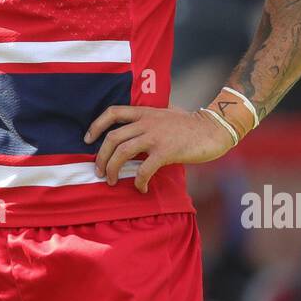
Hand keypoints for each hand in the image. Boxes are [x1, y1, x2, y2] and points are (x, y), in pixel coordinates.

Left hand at [84, 105, 233, 194]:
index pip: (112, 112)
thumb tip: (135, 132)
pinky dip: (139, 181)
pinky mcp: (167, 151)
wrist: (213, 129)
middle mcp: (146, 122)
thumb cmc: (190, 124)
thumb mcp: (165, 114)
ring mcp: (156, 136)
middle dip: (101, 156)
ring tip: (111, 181)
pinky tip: (141, 188)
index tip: (87, 139)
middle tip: (99, 171)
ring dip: (112, 169)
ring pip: (122, 152)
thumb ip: (149, 120)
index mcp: (144, 112)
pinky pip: (145, 169)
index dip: (96, 125)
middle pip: (112, 137)